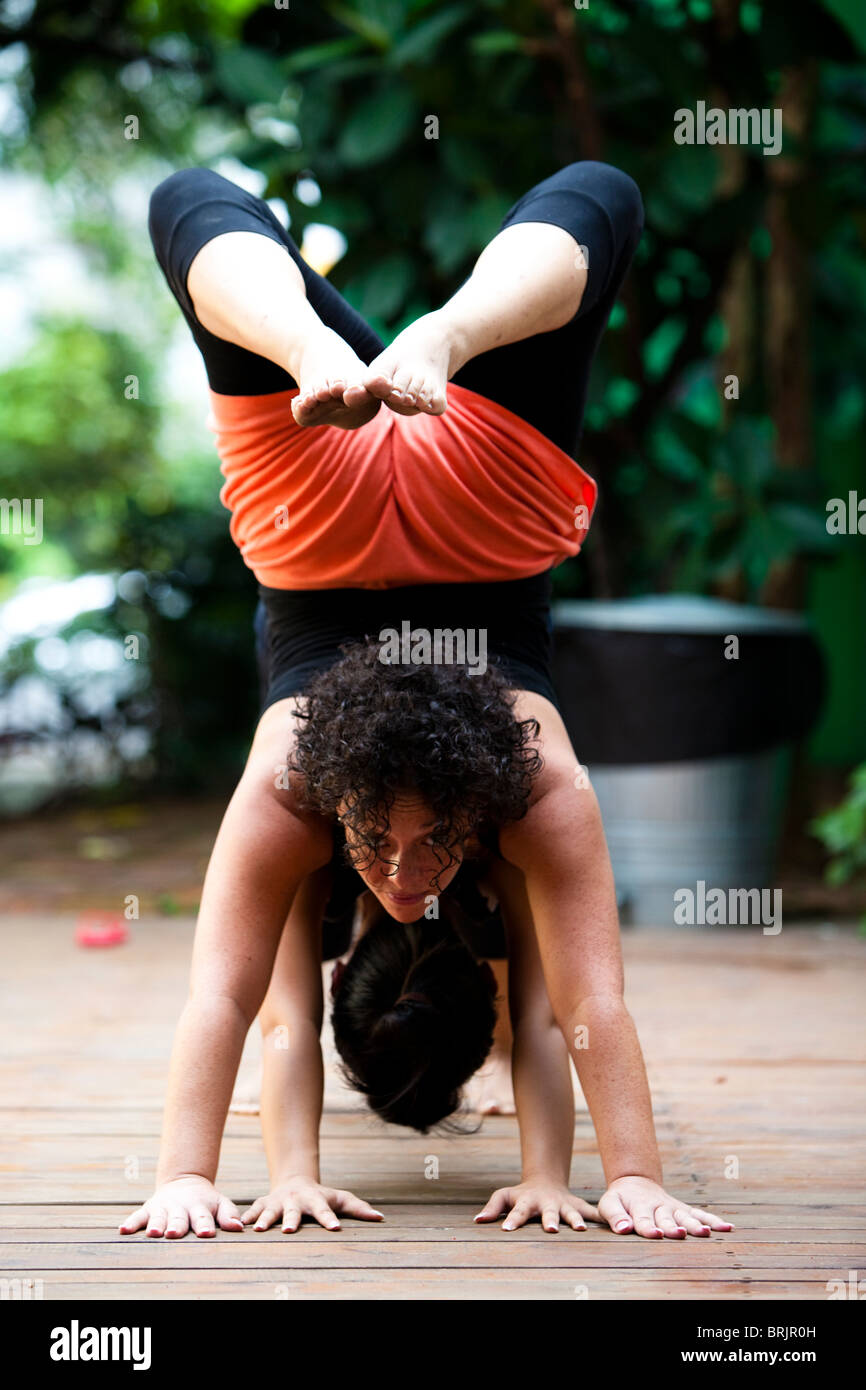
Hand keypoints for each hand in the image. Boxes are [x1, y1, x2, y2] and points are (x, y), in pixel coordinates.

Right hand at [119, 1175, 244, 1238]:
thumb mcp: (220, 1203)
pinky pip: (138, 1216)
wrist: (184, 1181)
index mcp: (199, 1207)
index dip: (205, 1224)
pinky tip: (123, 1231)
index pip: (203, 1217)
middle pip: (178, 1218)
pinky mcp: (148, 1209)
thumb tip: (239, 1227)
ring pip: (158, 1218)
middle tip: (175, 1233)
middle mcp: (180, 1207)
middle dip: (176, 1226)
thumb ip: (228, 1214)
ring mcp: (163, 1208)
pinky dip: (131, 1223)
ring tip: (153, 1233)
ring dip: (155, 1225)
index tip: (206, 1233)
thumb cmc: (205, 1201)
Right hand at [241, 1177, 384, 1232]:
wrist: (294, 1181)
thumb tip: (381, 1219)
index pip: (325, 1210)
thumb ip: (359, 1208)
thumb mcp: (340, 1198)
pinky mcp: (262, 1204)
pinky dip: (244, 1218)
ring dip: (264, 1220)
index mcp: (315, 1199)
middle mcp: (295, 1200)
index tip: (335, 1229)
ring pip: (270, 1211)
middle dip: (291, 1220)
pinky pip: (251, 1211)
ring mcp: (277, 1201)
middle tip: (290, 1231)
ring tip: (259, 1231)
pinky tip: (237, 1228)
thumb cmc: (322, 1196)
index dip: (330, 1219)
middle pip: (294, 1211)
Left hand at [474, 1179, 600, 1232]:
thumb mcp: (505, 1195)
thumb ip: (493, 1207)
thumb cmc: (522, 1194)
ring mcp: (564, 1205)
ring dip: (576, 1221)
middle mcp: (547, 1204)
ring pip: (571, 1213)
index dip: (512, 1221)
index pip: (517, 1212)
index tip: (506, 1230)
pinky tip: (613, 1226)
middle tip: (551, 1230)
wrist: (546, 1181)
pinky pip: (592, 1213)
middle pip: (547, 1213)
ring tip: (582, 1230)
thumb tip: (478, 1221)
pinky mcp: (578, 1207)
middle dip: (549, 1221)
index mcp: (527, 1201)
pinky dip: (603, 1218)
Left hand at [597, 1175, 733, 1237]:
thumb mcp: (609, 1204)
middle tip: (680, 1234)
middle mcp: (659, 1207)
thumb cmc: (620, 1200)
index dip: (648, 1227)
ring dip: (696, 1225)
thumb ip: (614, 1217)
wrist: (635, 1183)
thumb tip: (623, 1230)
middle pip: (667, 1219)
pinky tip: (728, 1228)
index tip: (655, 1234)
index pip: (643, 1219)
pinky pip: (700, 1214)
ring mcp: (673, 1208)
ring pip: (686, 1217)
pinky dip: (713, 1220)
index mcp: (638, 1207)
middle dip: (674, 1227)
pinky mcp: (684, 1209)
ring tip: (707, 1233)